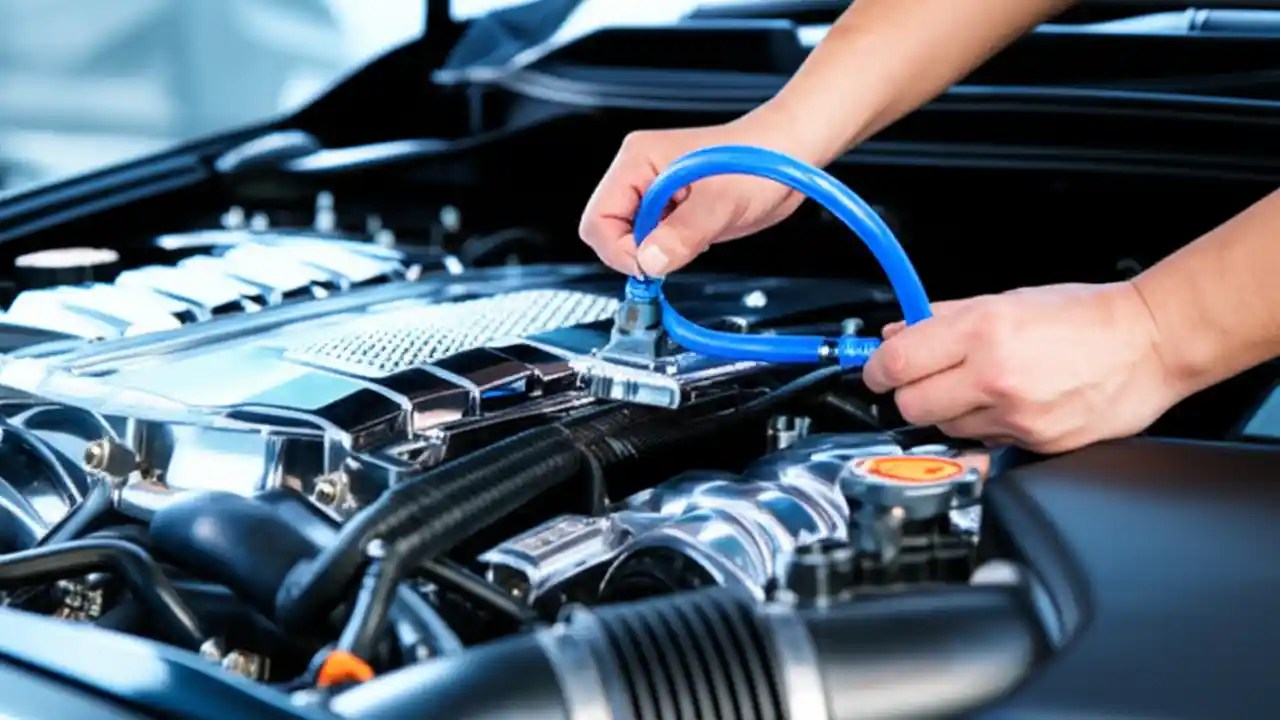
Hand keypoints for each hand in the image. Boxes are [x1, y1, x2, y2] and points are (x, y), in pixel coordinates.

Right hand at [579, 114, 813, 276]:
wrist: (789, 156)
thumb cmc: (759, 161)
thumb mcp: (721, 202)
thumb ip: (682, 233)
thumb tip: (649, 263)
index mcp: (637, 161)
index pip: (599, 220)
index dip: (619, 250)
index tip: (651, 265)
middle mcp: (639, 175)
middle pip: (609, 232)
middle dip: (638, 252)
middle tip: (675, 253)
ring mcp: (654, 193)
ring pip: (631, 240)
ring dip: (658, 251)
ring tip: (694, 236)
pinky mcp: (672, 210)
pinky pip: (654, 241)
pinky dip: (671, 251)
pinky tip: (698, 237)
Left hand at [861, 281, 1178, 453]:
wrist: (1150, 344)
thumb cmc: (1085, 317)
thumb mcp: (1006, 300)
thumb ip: (942, 318)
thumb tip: (896, 333)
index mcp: (982, 331)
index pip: (895, 364)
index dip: (875, 370)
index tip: (876, 371)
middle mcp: (994, 376)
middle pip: (910, 407)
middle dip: (909, 394)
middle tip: (922, 380)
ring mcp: (1015, 416)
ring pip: (945, 429)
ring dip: (948, 412)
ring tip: (978, 387)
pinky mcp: (1034, 444)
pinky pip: (985, 443)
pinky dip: (985, 428)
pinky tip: (1007, 405)